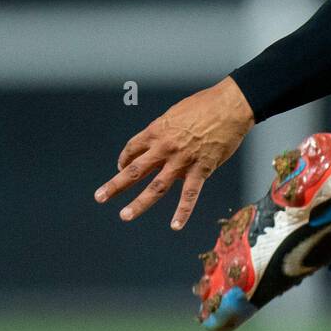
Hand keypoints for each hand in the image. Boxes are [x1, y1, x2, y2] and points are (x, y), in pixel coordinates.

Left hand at [95, 77, 254, 228]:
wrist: (230, 106)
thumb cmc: (205, 104)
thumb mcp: (176, 113)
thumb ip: (166, 129)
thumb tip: (159, 139)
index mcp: (157, 131)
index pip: (132, 149)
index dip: (124, 160)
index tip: (121, 167)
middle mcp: (165, 148)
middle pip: (135, 170)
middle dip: (115, 185)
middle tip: (100, 197)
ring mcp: (182, 161)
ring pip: (156, 186)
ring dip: (139, 203)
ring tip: (125, 215)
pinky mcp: (201, 170)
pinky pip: (189, 195)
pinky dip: (182, 212)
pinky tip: (175, 225)